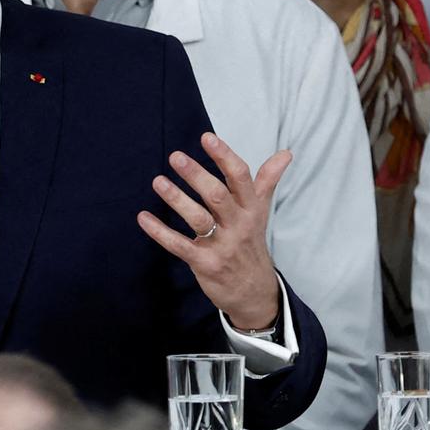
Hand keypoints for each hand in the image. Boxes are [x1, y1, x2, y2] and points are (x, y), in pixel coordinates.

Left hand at [139, 133, 290, 332]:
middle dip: (197, 175)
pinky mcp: (205, 263)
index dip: (224, 156)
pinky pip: (180, 246)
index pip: (240, 178)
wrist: (254, 291)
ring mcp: (222, 245)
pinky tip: (143, 218)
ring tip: (158, 181)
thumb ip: (268, 180)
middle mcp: (239, 225)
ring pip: (198, 218)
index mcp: (251, 208)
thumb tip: (286, 153)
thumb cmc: (251, 243)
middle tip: (175, 157)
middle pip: (218, 196)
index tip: (207, 138)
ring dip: (177, 199)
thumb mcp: (261, 211)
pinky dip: (160, 232)